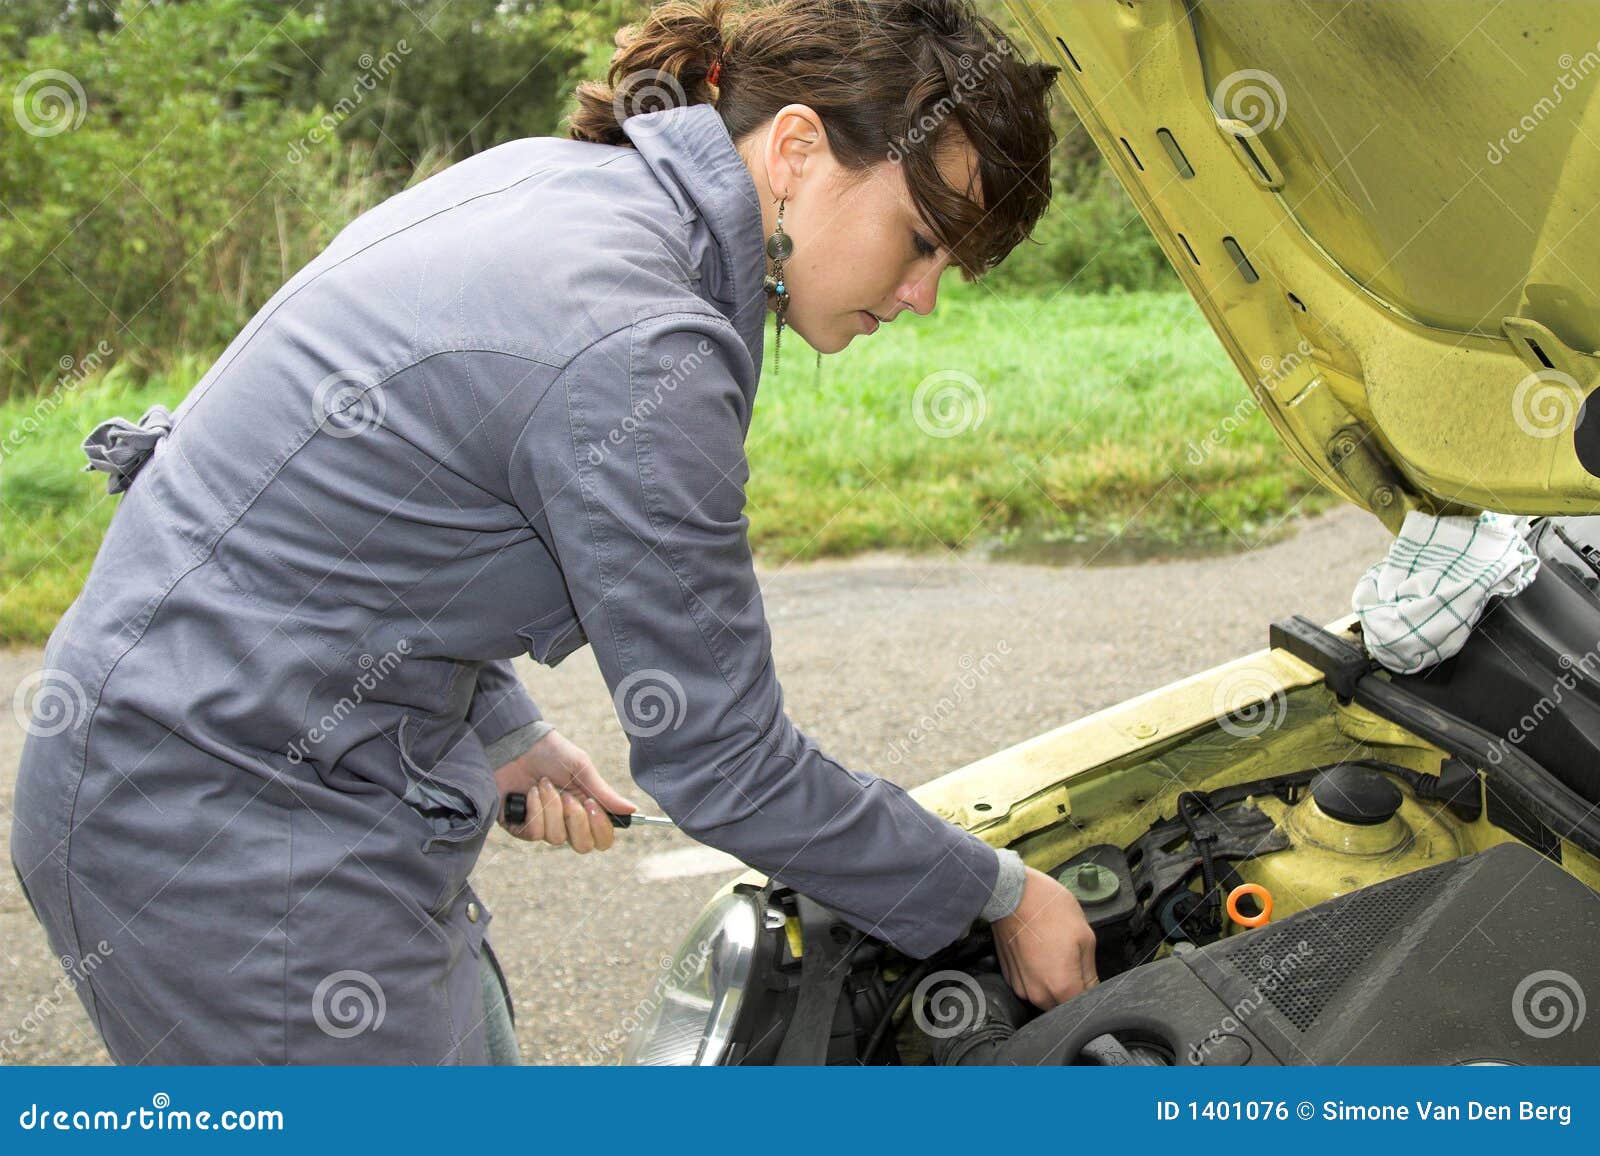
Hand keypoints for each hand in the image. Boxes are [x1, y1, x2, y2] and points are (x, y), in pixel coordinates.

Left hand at [493, 728, 636, 852]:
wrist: (518, 744)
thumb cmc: (552, 753)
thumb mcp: (582, 769)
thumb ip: (605, 793)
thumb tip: (633, 810)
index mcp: (586, 810)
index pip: (602, 838)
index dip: (601, 828)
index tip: (591, 805)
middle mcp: (566, 823)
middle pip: (583, 846)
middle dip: (575, 819)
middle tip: (567, 795)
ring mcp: (543, 827)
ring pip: (557, 838)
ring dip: (551, 807)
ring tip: (543, 784)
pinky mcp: (520, 827)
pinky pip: (534, 833)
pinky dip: (534, 809)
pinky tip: (528, 792)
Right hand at [991, 867, 1098, 1009]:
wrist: (1011, 894)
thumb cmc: (1047, 908)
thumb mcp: (1084, 936)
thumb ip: (1090, 972)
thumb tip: (1092, 989)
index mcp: (1062, 987)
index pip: (1085, 1004)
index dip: (1090, 989)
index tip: (1087, 972)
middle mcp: (1039, 995)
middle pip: (1064, 1004)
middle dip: (1071, 988)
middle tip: (1071, 959)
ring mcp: (1022, 987)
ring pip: (1046, 997)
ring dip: (1053, 982)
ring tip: (1052, 953)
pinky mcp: (1010, 977)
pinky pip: (1031, 986)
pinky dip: (1037, 975)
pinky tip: (1039, 952)